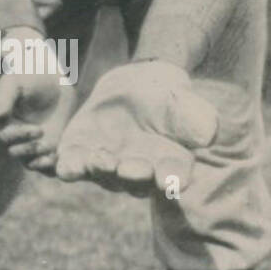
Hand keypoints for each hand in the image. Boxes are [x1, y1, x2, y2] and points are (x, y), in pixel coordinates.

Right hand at [0, 28, 76, 172]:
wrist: (57, 79)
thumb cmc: (31, 76)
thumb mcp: (16, 82)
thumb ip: (5, 98)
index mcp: (1, 120)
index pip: (0, 135)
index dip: (15, 135)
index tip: (35, 128)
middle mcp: (13, 135)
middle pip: (13, 151)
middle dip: (27, 148)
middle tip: (41, 131)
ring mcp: (29, 143)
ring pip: (28, 162)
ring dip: (37, 160)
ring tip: (51, 153)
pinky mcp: (46, 148)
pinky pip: (43, 166)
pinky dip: (49, 168)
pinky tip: (57, 160)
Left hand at [55, 60, 219, 195]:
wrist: (134, 87)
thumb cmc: (166, 98)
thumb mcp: (182, 102)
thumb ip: (194, 119)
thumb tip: (207, 136)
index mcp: (170, 165)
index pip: (174, 177)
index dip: (172, 180)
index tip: (171, 180)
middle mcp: (139, 175)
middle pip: (136, 182)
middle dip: (133, 175)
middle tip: (130, 168)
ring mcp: (108, 168)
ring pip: (104, 176)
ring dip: (100, 170)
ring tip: (98, 158)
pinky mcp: (81, 156)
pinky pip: (73, 168)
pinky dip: (68, 168)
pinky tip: (62, 165)